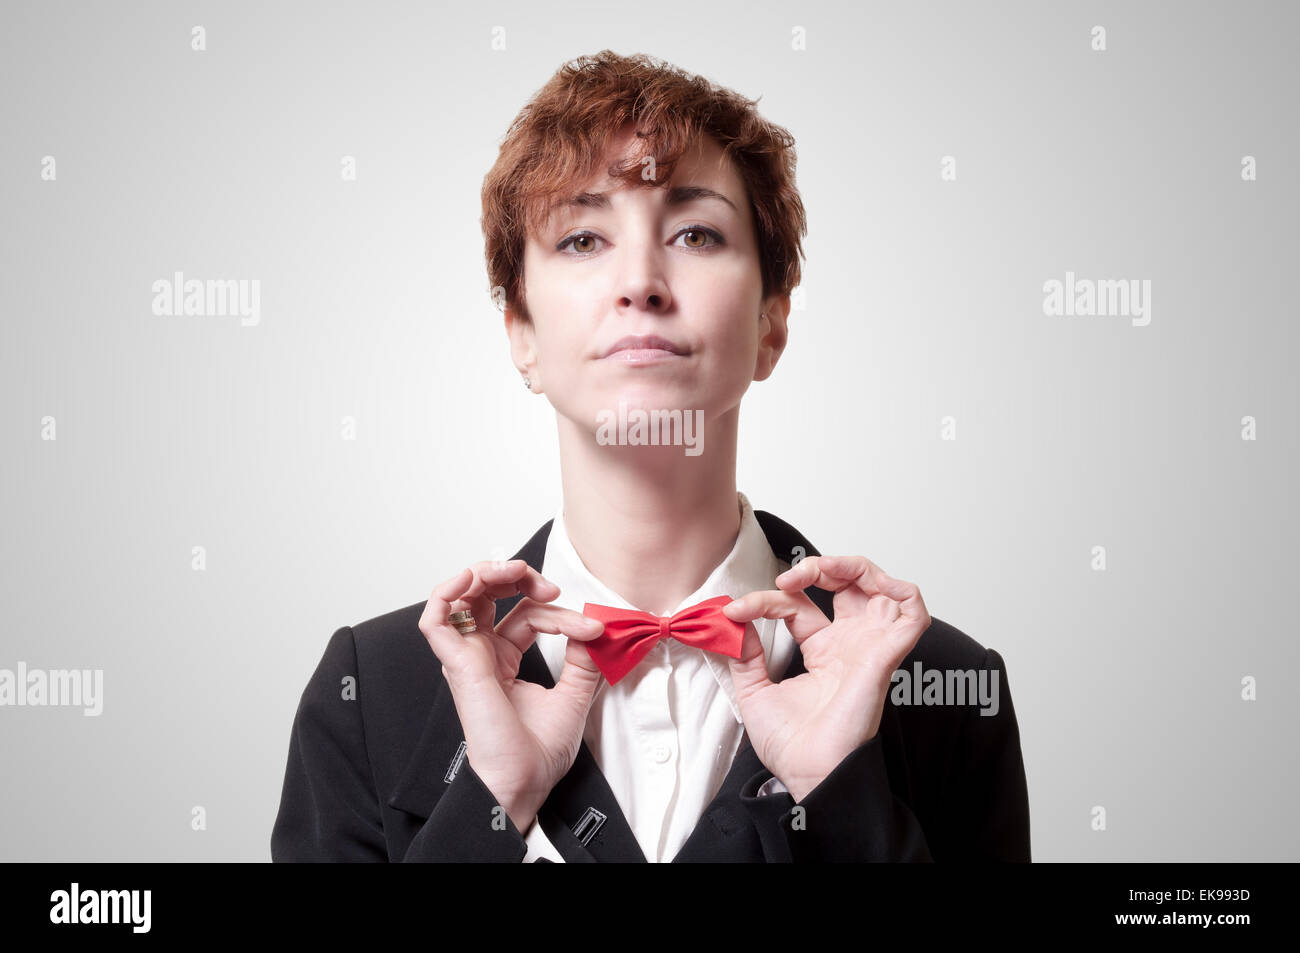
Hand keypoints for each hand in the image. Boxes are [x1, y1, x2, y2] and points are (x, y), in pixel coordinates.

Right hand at [419, 559, 605, 831]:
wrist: (523, 781)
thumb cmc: (538, 752)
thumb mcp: (574, 695)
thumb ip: (584, 660)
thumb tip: (595, 628)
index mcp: (505, 659)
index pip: (529, 615)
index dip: (562, 615)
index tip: (593, 628)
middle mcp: (483, 654)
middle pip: (488, 594)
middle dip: (517, 576)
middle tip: (548, 585)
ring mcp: (467, 656)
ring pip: (461, 596)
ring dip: (487, 572)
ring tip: (516, 570)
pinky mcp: (457, 663)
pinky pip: (436, 619)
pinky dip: (448, 592)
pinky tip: (472, 579)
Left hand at [722, 555, 930, 801]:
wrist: (807, 773)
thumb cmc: (790, 745)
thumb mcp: (753, 691)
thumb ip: (746, 655)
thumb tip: (735, 622)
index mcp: (822, 652)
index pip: (798, 606)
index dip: (766, 600)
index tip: (735, 612)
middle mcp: (850, 646)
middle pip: (849, 586)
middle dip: (820, 567)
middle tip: (788, 577)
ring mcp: (870, 649)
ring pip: (882, 589)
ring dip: (854, 566)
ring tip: (820, 569)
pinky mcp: (885, 657)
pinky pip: (913, 614)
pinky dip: (901, 590)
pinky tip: (873, 583)